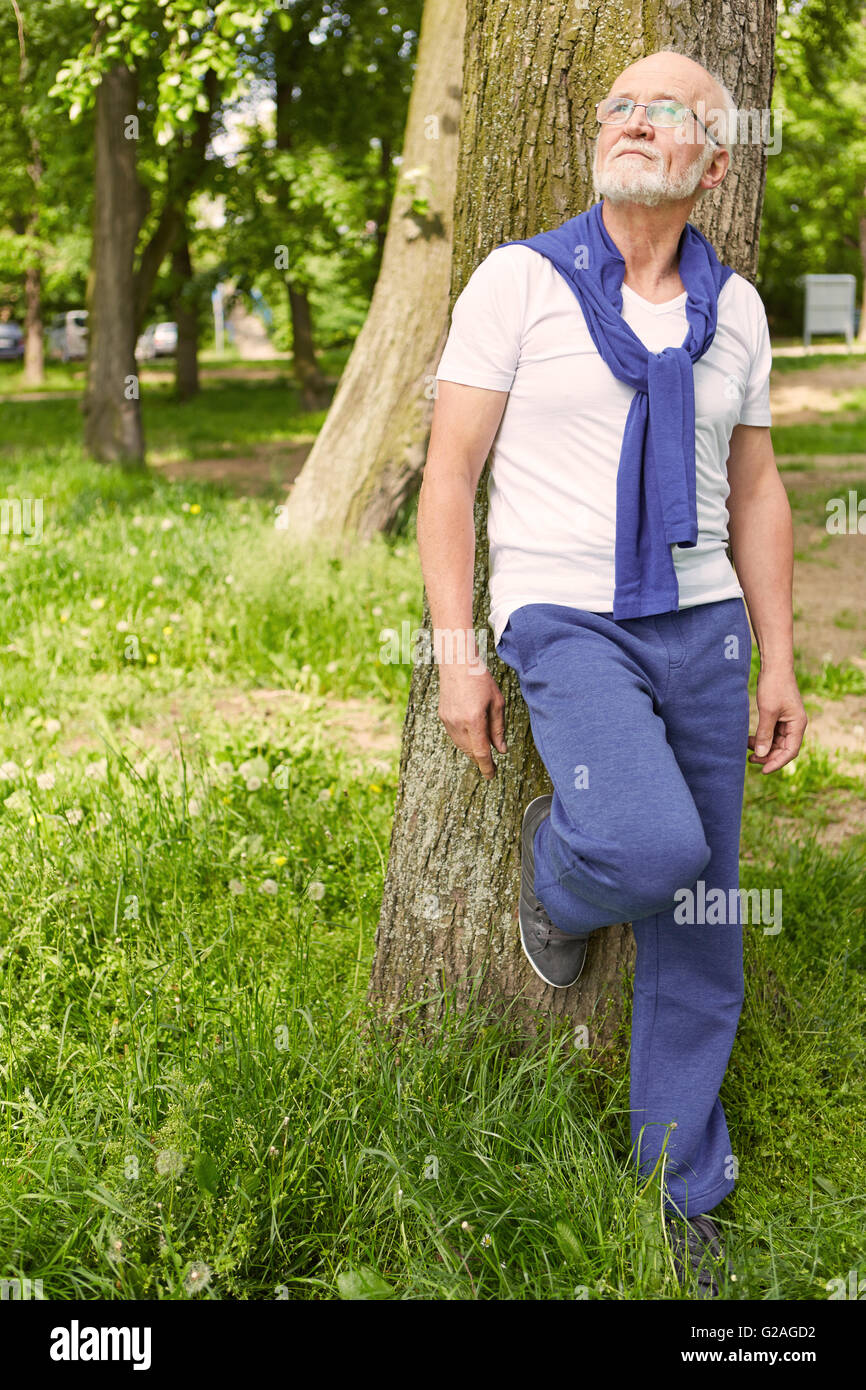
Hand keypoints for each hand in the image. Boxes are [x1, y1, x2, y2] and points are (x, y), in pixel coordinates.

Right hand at [438, 663, 506, 779]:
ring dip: (472, 750)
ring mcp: (448, 720)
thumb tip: (501, 750)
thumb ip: (498, 728)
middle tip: (492, 762)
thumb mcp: (497, 702)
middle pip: (470, 751)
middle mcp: (458, 723)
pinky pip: (455, 735)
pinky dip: (464, 740)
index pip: (481, 753)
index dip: (487, 767)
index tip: (492, 776)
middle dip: (481, 759)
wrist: (457, 662)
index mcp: (474, 720)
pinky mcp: (443, 716)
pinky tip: (472, 734)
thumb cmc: (480, 679)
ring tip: (483, 747)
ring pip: (461, 745)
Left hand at [748, 668, 807, 773]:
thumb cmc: (774, 686)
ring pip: (776, 742)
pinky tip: (748, 740)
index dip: (777, 763)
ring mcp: (787, 721)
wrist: (774, 666)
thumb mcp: (768, 712)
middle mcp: (795, 725)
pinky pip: (771, 733)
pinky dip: (761, 738)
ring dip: (763, 748)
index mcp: (798, 725)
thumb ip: (764, 734)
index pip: (790, 751)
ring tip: (746, 750)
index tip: (762, 770)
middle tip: (750, 760)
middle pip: (783, 749)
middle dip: (768, 756)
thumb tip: (761, 755)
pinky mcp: (779, 716)